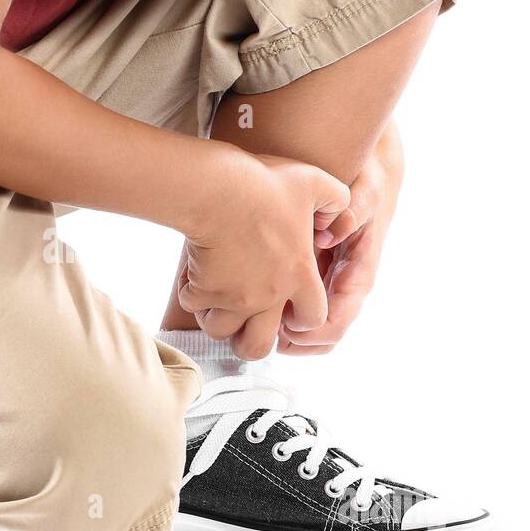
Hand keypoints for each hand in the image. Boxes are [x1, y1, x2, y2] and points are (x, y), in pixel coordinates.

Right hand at [178, 151, 350, 359]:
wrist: (218, 189)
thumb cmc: (266, 183)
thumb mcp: (315, 183)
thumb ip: (337, 203)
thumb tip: (336, 225)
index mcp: (299, 275)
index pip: (314, 319)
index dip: (304, 318)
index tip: (290, 308)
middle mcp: (269, 296)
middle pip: (258, 347)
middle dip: (250, 340)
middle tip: (245, 322)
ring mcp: (234, 297)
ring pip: (221, 330)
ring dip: (218, 318)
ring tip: (217, 299)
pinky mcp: (204, 290)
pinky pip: (193, 305)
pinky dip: (192, 294)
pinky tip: (195, 275)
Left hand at [279, 120, 403, 354]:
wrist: (365, 171)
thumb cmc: (364, 180)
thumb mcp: (363, 186)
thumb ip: (354, 206)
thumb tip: (336, 229)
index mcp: (361, 267)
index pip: (342, 312)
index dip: (316, 327)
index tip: (289, 328)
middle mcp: (348, 282)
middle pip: (328, 331)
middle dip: (297, 341)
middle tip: (265, 335)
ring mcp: (333, 283)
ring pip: (315, 328)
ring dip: (287, 338)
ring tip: (256, 330)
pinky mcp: (317, 277)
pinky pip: (302, 313)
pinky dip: (282, 321)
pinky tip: (256, 315)